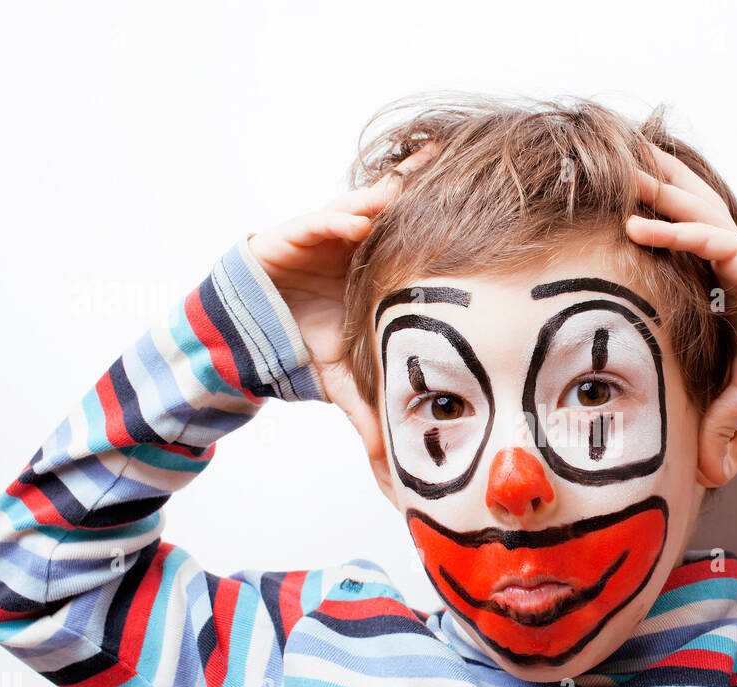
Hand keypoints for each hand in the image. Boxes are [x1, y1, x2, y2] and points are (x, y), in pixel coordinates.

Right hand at [247, 144, 437, 448]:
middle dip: (426, 190)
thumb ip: (370, 410)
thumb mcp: (344, 378)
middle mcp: (357, 243)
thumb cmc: (304, 342)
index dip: (449, 225)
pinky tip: (360, 222)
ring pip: (363, 207)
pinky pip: (320, 221)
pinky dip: (340, 220)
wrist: (247, 332)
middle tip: (462, 174)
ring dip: (388, 197)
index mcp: (378, 268)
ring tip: (418, 185)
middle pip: (397, 210)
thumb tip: (392, 463)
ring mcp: (327, 235)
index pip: (418, 239)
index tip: (489, 216)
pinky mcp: (292, 234)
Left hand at [625, 143, 736, 427]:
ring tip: (618, 169)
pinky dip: (670, 234)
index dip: (649, 226)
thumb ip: (717, 423)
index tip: (613, 215)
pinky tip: (634, 223)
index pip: (679, 245)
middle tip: (612, 164)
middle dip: (651, 187)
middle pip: (682, 214)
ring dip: (653, 192)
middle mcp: (731, 261)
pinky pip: (705, 241)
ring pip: (690, 213)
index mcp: (725, 282)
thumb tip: (704, 475)